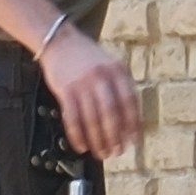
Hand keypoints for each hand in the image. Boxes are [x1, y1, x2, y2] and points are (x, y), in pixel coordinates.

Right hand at [44, 20, 147, 160]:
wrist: (60, 41)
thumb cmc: (87, 58)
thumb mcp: (111, 65)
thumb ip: (121, 88)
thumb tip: (131, 121)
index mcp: (118, 71)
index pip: (130, 102)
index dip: (133, 124)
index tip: (135, 140)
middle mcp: (102, 77)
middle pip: (111, 113)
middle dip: (115, 137)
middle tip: (117, 151)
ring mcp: (82, 84)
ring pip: (92, 119)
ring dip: (98, 140)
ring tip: (101, 153)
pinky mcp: (65, 91)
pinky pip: (72, 119)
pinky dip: (77, 135)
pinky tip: (81, 146)